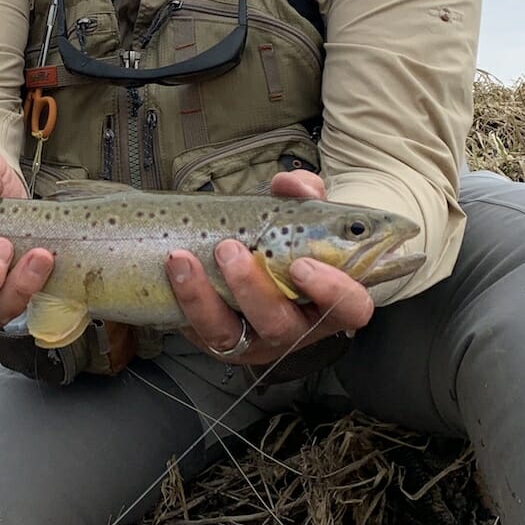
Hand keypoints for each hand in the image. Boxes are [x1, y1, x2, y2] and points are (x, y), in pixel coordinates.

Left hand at [165, 170, 373, 364]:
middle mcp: (295, 327)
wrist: (254, 251)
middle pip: (280, 326)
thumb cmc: (289, 237)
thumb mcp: (300, 211)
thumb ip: (302, 192)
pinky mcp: (220, 339)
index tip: (301, 265)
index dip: (332, 292)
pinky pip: (198, 331)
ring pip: (230, 335)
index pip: (351, 309)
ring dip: (203, 298)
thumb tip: (290, 184)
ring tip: (184, 258)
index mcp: (330, 299)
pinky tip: (173, 269)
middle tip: (231, 249)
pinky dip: (183, 300)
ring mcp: (254, 338)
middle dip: (252, 290)